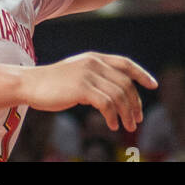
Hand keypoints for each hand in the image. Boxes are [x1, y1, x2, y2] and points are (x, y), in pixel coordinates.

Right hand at [21, 52, 157, 132]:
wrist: (30, 83)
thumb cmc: (52, 83)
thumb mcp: (77, 73)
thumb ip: (94, 77)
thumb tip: (111, 93)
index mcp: (95, 58)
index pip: (126, 64)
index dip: (141, 74)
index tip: (153, 85)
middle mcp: (95, 63)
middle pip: (125, 83)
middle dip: (135, 102)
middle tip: (138, 119)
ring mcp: (89, 74)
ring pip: (118, 95)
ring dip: (127, 113)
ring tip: (128, 127)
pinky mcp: (82, 88)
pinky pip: (106, 103)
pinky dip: (113, 116)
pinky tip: (112, 125)